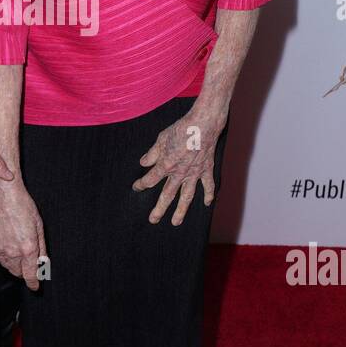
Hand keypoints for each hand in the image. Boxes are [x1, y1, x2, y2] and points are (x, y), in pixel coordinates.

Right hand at [0, 181, 46, 291]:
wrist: (2, 196)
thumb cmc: (23, 207)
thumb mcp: (39, 227)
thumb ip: (41, 248)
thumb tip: (43, 263)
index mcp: (27, 249)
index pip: (30, 275)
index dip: (33, 283)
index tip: (35, 287)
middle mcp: (12, 253)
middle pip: (18, 273)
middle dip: (24, 270)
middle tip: (27, 260)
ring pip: (7, 267)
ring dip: (13, 263)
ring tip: (16, 247)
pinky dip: (3, 256)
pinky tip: (6, 244)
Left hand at [133, 102, 227, 225]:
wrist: (203, 124)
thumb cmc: (181, 129)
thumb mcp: (161, 139)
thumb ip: (152, 153)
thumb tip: (144, 163)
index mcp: (166, 164)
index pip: (150, 179)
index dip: (141, 184)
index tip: (136, 187)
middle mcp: (180, 172)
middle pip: (167, 195)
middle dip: (159, 209)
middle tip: (153, 220)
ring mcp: (194, 173)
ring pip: (187, 196)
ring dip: (181, 210)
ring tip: (176, 222)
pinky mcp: (206, 169)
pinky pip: (208, 185)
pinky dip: (209, 195)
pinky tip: (207, 204)